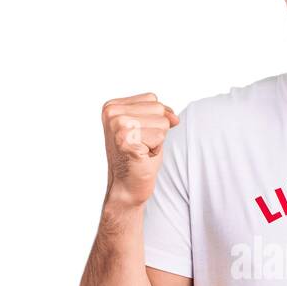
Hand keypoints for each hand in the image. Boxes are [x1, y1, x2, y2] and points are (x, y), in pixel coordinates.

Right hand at [100, 92, 179, 207]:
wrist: (127, 187)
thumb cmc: (138, 158)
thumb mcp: (149, 128)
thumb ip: (160, 114)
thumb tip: (174, 118)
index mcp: (112, 106)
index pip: (152, 99)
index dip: (154, 119)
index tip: (139, 135)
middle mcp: (112, 113)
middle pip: (158, 108)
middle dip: (157, 130)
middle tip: (141, 145)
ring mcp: (117, 126)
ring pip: (162, 123)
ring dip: (157, 141)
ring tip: (142, 150)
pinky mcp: (126, 140)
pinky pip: (160, 137)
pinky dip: (155, 149)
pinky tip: (142, 156)